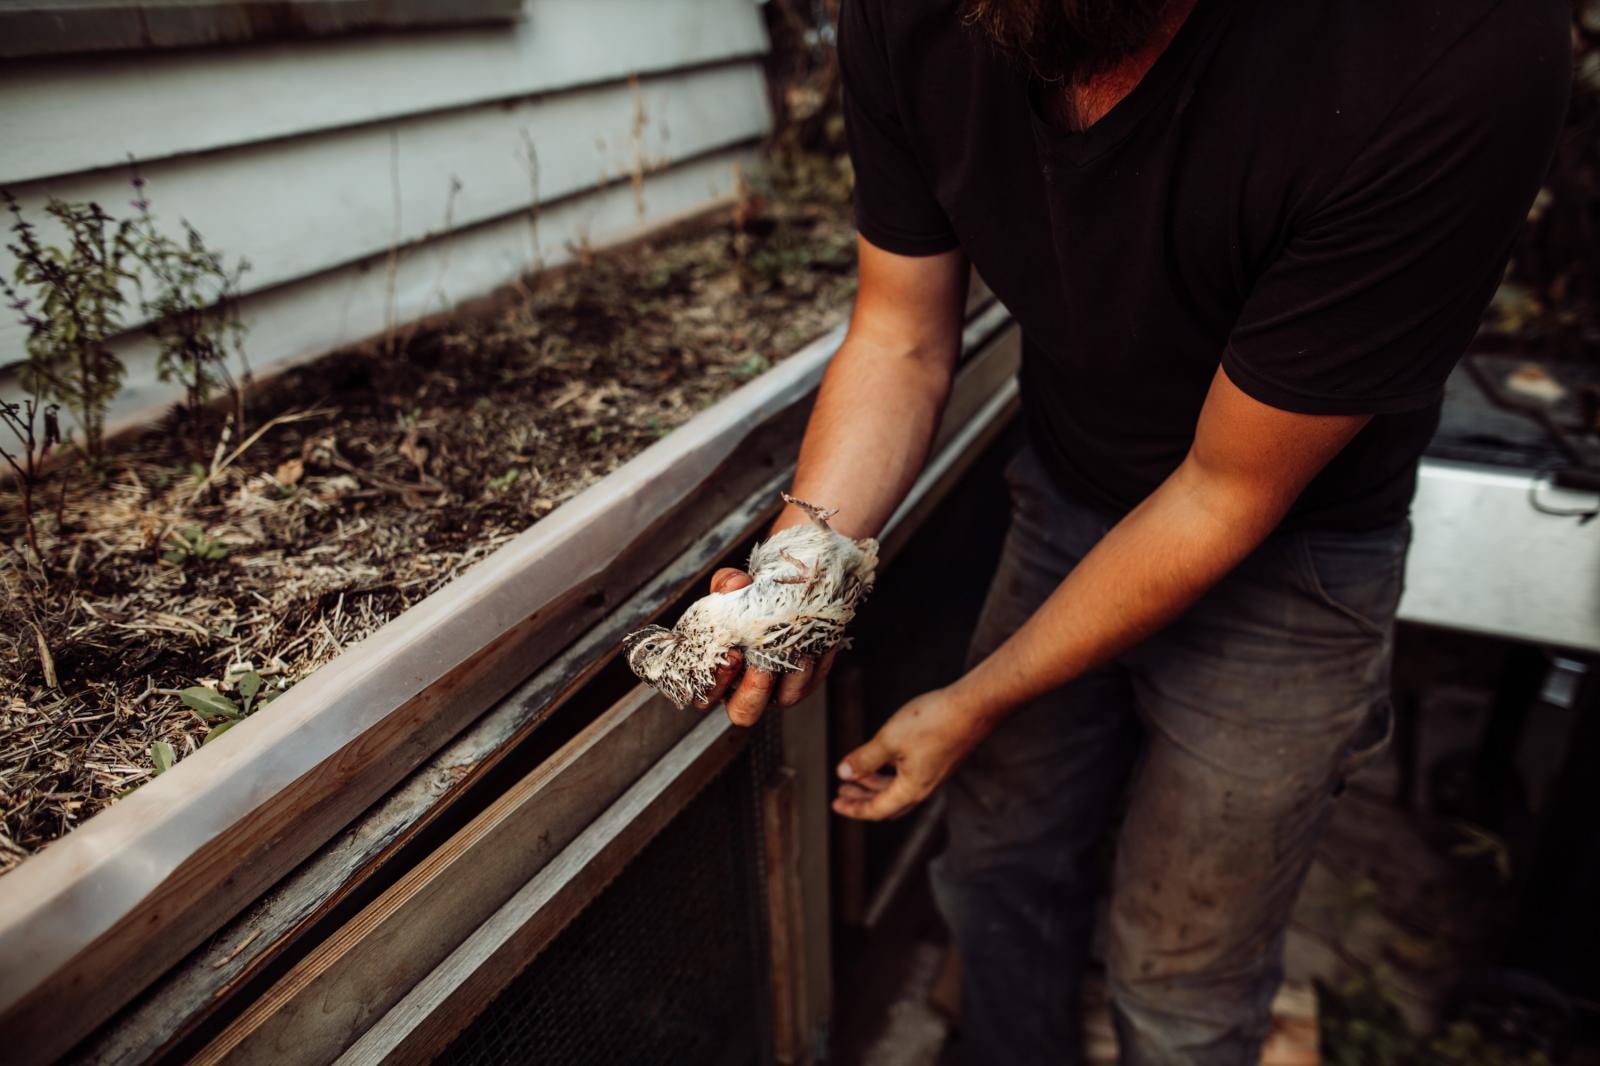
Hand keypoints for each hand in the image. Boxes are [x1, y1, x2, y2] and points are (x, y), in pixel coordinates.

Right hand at [693, 567, 839, 726]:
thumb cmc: (751, 599)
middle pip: (745, 713)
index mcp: (719, 673)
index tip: (730, 655)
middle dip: (753, 691)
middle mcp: (747, 688)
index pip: (706, 696)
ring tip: (794, 645)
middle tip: (760, 665)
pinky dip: (817, 661)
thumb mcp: (735, 587)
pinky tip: (815, 638)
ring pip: (786, 698)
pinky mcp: (808, 680)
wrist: (787, 595)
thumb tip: (734, 584)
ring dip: (791, 674)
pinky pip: (813, 679)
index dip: (716, 683)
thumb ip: (728, 584)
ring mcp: (779, 688)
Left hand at [832, 686, 984, 820]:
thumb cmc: (933, 722)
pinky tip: (884, 758)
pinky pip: (909, 776)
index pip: (876, 809)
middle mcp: (924, 787)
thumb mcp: (889, 740)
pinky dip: (890, 773)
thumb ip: (864, 759)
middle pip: (887, 803)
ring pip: (899, 789)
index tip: (835, 804)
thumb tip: (843, 774)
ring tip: (857, 774)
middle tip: (842, 793)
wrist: (973, 707)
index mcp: (911, 789)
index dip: (853, 808)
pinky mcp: (940, 760)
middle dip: (863, 798)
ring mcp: (934, 774)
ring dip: (876, 784)